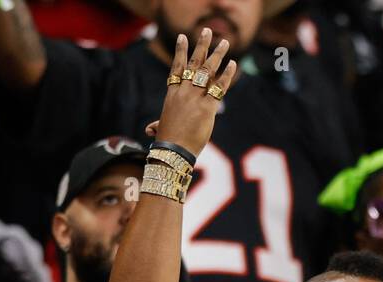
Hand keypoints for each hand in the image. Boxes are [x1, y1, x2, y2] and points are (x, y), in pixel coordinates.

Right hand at [145, 30, 238, 156]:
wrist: (173, 151)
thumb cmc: (167, 141)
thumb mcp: (161, 128)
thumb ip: (157, 124)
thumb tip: (149, 129)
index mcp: (172, 94)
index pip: (176, 68)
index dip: (180, 51)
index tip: (182, 37)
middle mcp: (183, 92)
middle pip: (193, 63)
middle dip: (201, 45)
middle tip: (207, 31)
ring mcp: (195, 98)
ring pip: (207, 71)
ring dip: (217, 55)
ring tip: (225, 42)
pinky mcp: (207, 108)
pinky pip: (219, 88)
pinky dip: (227, 75)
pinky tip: (233, 65)